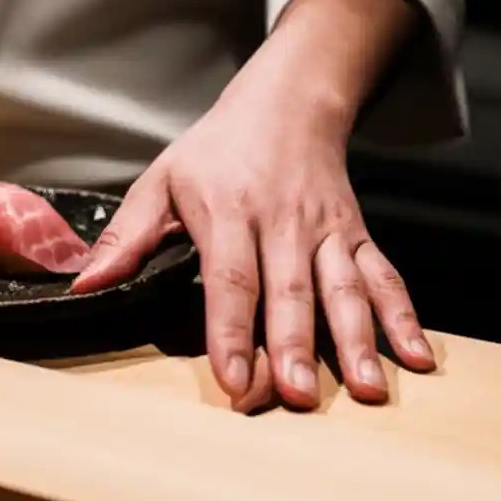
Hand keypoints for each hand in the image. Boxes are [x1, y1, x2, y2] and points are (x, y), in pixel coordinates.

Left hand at [70, 0, 436, 411]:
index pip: (230, 279)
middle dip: (295, 346)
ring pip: (345, 288)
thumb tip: (84, 286)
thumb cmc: (215, 151)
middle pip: (290, 291)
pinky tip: (416, 358)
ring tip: (364, 390)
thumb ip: (126, 237)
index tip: (232, 379)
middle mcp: (284, 222)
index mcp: (228, 211)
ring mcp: (327, 230)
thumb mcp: (160, 180)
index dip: (231, 332)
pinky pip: (384, 276)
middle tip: (296, 397)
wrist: (287, 102)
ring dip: (356, 341)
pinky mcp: (357, 234)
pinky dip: (404, 317)